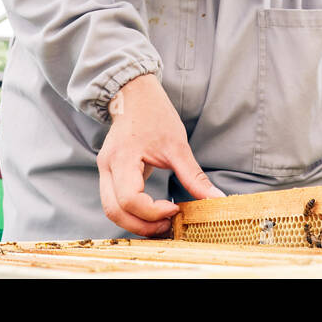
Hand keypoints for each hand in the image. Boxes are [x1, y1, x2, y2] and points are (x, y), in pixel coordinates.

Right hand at [96, 73, 224, 236]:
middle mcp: (107, 167)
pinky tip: (153, 213)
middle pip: (115, 211)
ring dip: (136, 223)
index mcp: (122, 158)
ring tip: (162, 222)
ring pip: (112, 210)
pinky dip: (132, 213)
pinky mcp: (109, 173)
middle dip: (142, 226)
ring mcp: (105, 170)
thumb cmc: (154, 114)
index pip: (129, 199)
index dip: (152, 212)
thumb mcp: (177, 145)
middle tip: (168, 225)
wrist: (133, 95)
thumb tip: (216, 198)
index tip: (175, 208)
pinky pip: (115, 202)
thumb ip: (194, 176)